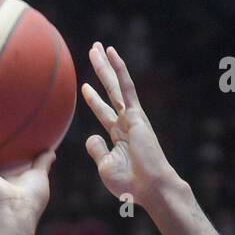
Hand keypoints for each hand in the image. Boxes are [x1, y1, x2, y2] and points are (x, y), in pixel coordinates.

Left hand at [82, 43, 178, 205]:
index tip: (84, 86)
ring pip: (115, 85)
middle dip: (100, 72)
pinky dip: (119, 69)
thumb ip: (97, 149)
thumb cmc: (129, 183)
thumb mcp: (105, 166)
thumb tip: (91, 136)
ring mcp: (131, 116)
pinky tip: (111, 53)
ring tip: (98, 47)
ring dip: (106, 65)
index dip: (93, 99)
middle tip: (93, 52)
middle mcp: (125, 122)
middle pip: (109, 91)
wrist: (150, 187)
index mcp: (118, 136)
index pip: (103, 112)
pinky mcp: (136, 114)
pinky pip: (126, 87)